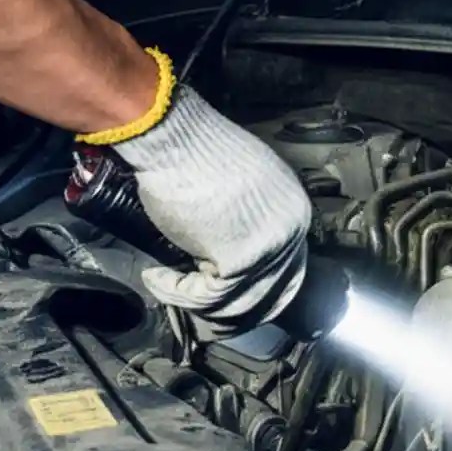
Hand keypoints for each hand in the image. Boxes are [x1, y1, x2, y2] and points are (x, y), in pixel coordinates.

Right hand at [114, 86, 310, 333]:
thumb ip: (246, 220)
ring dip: (197, 303)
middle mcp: (292, 230)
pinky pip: (209, 297)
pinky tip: (156, 278)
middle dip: (232, 312)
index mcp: (295, 210)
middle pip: (269, 293)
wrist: (174, 135)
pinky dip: (177, 293)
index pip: (286, 269)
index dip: (254, 291)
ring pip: (239, 302)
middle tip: (200, 315)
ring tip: (168, 285)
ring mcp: (270, 247)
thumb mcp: (236, 187)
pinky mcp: (241, 260)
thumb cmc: (194, 152)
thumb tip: (229, 250)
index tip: (222, 296)